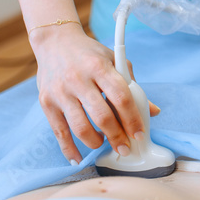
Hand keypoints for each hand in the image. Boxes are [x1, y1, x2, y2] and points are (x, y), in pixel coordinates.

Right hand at [32, 23, 158, 163]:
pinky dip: (69, 148)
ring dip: (96, 142)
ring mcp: (61, 92)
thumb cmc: (90, 54)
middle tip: (125, 148)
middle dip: (117, 137)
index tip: (139, 134)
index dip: (132, 119)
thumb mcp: (114, 60)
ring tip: (103, 144)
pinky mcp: (46, 102)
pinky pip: (59, 132)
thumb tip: (153, 112)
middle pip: (102, 116)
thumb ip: (133, 86)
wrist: (55, 41)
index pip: (121, 97)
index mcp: (100, 67)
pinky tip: (78, 158)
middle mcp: (79, 79)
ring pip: (80, 127)